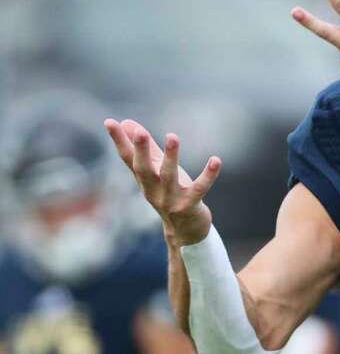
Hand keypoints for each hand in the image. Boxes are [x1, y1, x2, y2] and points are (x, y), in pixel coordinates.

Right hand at [104, 119, 220, 244]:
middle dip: (141, 151)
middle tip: (140, 133)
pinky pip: (200, 189)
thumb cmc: (170, 195)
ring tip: (172, 136)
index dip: (119, 141)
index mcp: (144, 180)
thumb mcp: (157, 172)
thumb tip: (126, 122)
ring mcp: (170, 200)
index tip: (110, 121)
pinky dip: (208, 175)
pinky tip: (216, 160)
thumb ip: (146, 148)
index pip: (128, 158)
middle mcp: (153, 190)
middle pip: (143, 170)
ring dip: (170, 157)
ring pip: (169, 177)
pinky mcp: (190, 206)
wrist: (185, 232)